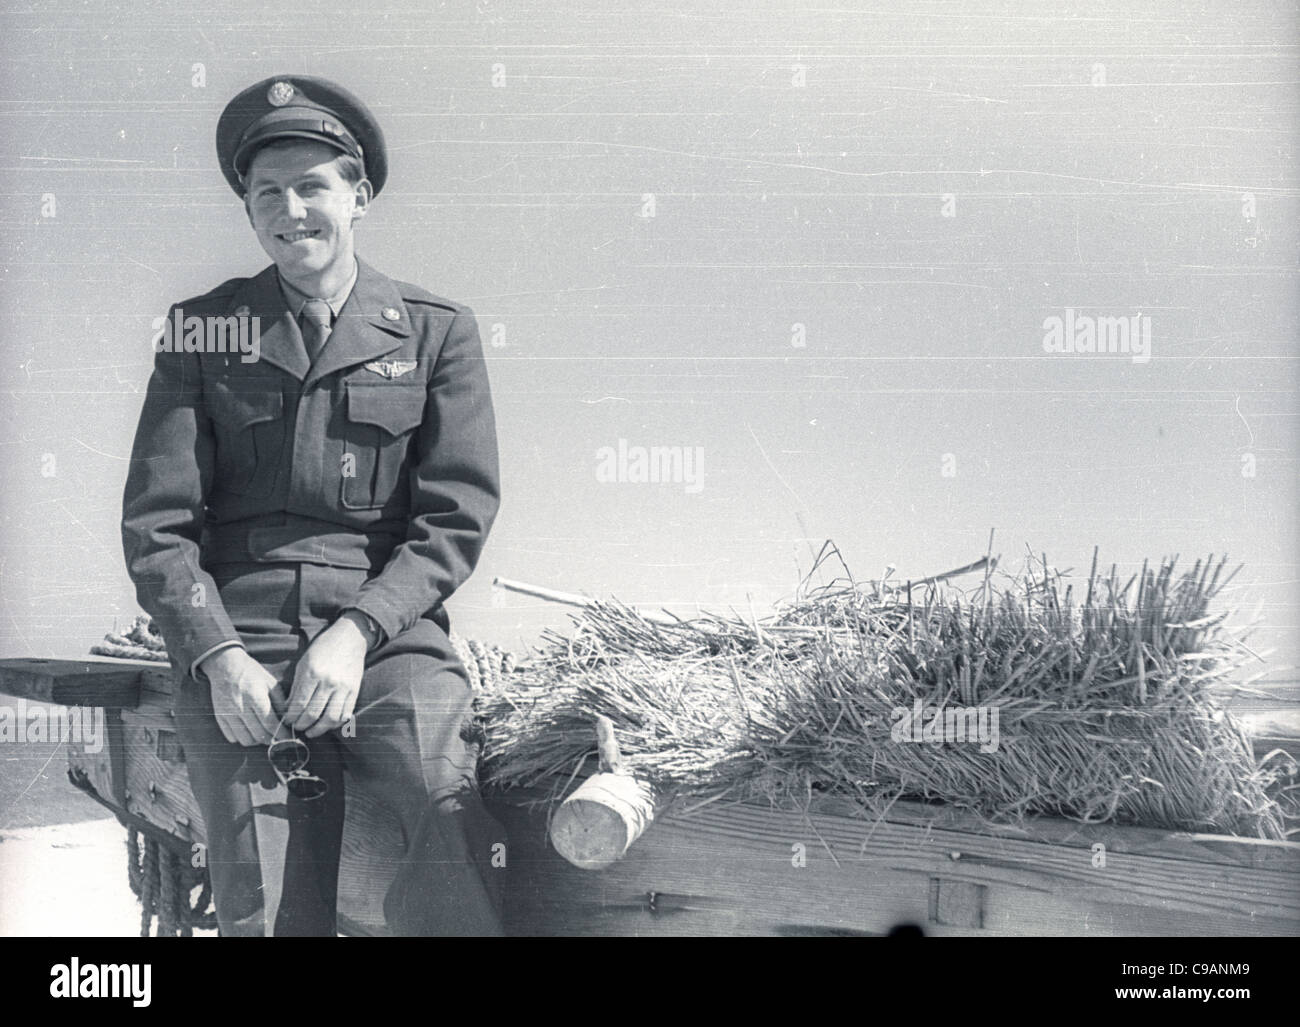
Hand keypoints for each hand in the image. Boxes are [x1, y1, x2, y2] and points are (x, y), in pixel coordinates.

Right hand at [199, 647, 285, 746]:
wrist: (225, 666)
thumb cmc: (251, 673)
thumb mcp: (270, 683)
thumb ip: (280, 701)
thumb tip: (288, 720)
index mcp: (255, 697)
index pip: (270, 724)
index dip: (281, 734)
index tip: (287, 737)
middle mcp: (240, 707)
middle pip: (258, 734)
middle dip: (272, 739)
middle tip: (278, 737)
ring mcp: (228, 714)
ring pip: (245, 740)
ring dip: (257, 741)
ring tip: (264, 734)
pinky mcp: (219, 717)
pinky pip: (232, 737)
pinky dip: (242, 738)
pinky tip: (249, 731)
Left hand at [284, 615, 367, 737]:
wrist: (350, 637)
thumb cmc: (323, 648)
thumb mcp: (304, 662)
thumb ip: (296, 686)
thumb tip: (288, 708)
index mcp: (312, 673)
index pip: (298, 704)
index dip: (291, 717)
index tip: (287, 721)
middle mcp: (328, 681)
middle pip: (312, 714)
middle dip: (301, 725)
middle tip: (296, 727)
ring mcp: (343, 687)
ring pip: (330, 718)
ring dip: (318, 730)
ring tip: (310, 731)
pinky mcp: (355, 690)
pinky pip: (345, 714)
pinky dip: (335, 724)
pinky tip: (326, 724)